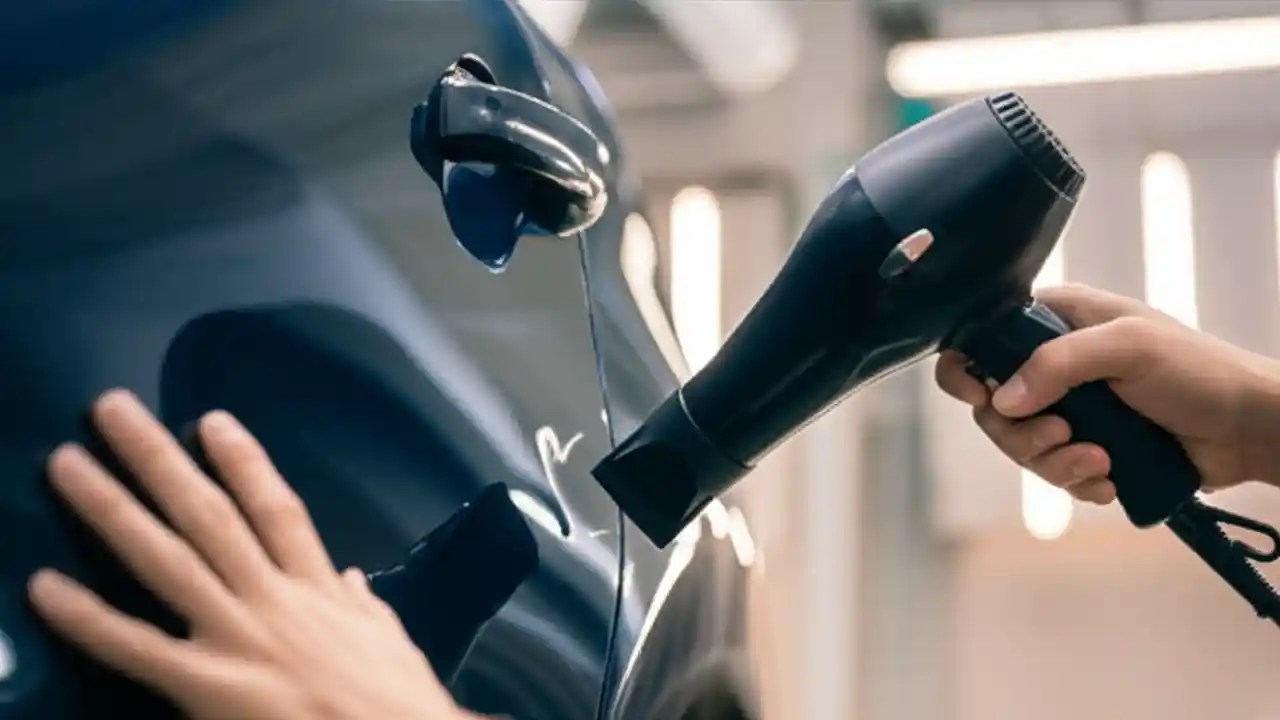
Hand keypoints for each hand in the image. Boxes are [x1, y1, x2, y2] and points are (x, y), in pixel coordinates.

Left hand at [27, 390, 477, 719]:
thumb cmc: (398, 703)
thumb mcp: (390, 641)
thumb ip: (363, 605)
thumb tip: (348, 577)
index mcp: (318, 589)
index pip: (277, 511)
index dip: (244, 462)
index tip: (212, 421)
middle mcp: (272, 598)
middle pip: (208, 515)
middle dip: (159, 459)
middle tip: (113, 409)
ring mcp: (237, 637)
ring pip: (167, 559)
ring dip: (114, 508)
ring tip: (67, 464)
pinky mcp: (208, 686)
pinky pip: (138, 648)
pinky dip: (89, 619)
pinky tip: (44, 587)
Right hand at [936, 284, 1279, 503]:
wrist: (1248, 429)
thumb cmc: (1197, 371)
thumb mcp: (1128, 347)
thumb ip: (1058, 363)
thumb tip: (1002, 401)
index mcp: (1056, 321)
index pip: (983, 338)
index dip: (967, 369)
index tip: (979, 397)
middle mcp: (1054, 363)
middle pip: (994, 406)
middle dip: (1022, 433)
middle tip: (1063, 436)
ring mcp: (1070, 408)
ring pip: (1021, 446)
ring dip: (1055, 463)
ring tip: (1101, 462)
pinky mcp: (1086, 447)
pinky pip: (1053, 473)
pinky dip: (1077, 482)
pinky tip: (1111, 479)